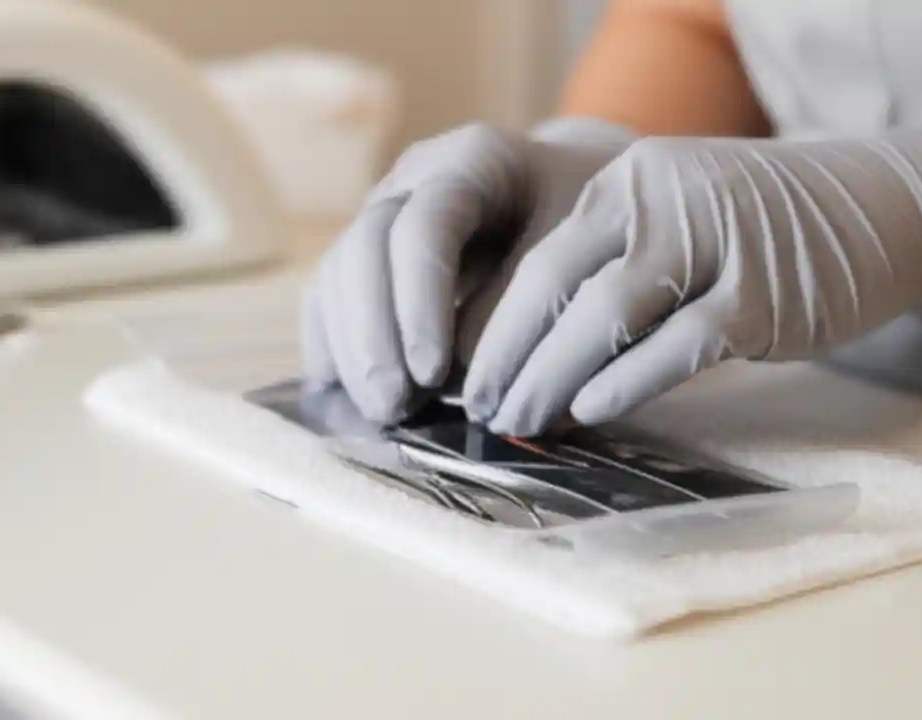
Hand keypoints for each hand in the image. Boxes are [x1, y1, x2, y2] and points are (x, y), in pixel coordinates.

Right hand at [300, 119, 632, 421]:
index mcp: (471, 162)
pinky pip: (331, 297)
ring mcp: (384, 214)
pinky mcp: (371, 255)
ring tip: (381, 413)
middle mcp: (413, 180)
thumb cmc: (590, 227)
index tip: (431, 373)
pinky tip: (346, 398)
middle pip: (364, 248)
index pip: (423, 225)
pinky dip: (334, 347)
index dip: (418, 301)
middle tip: (392, 408)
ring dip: (351, 349)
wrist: (579, 199)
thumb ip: (524, 303)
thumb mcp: (580, 253)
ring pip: (338, 274)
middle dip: (372, 335)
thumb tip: (465, 374)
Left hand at [462, 126, 921, 435]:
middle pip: (559, 286)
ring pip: (607, 315)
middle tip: (481, 412)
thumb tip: (541, 359)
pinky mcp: (759, 293)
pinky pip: (677, 343)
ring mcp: (713, 244)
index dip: (498, 326)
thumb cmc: (764, 230)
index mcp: (630, 183)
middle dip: (510, 358)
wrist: (882, 204)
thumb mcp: (680, 222)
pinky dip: (627, 380)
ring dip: (553, 377)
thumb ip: (616, 270)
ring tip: (520, 423)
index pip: (542, 260)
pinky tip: (590, 411)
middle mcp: (661, 201)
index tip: (467, 378)